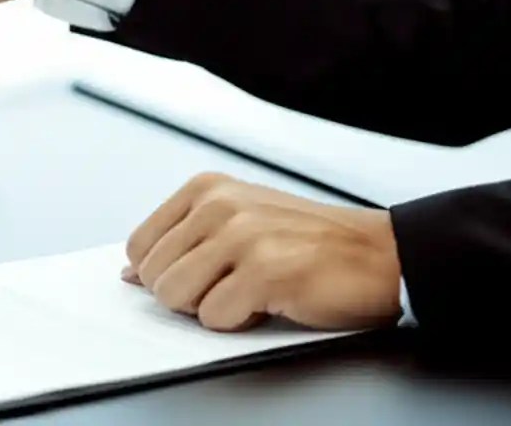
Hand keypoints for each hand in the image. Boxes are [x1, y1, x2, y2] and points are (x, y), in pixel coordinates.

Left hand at [124, 173, 402, 331]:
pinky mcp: (264, 269)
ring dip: (211, 308)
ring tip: (251, 290)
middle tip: (233, 284)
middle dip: (188, 295)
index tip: (205, 273)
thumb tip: (129, 275)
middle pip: (153, 276)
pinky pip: (214, 318)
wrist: (380, 254)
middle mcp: (219, 205)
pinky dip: (240, 322)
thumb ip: (183, 244)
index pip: (139, 247)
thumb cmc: (310, 242)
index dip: (165, 274)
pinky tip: (271, 300)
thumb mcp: (238, 224)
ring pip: (174, 297)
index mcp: (206, 189)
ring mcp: (241, 235)